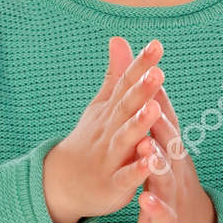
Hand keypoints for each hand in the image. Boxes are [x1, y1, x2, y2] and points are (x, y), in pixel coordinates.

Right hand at [42, 36, 166, 222]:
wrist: (64, 183)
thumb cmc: (91, 139)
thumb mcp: (102, 105)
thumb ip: (116, 75)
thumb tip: (119, 38)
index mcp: (111, 110)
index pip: (126, 83)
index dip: (141, 65)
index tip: (157, 45)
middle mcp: (110, 130)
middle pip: (126, 107)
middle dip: (142, 90)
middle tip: (158, 72)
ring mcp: (110, 157)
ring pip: (125, 139)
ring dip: (139, 125)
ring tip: (154, 109)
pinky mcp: (113, 184)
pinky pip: (126, 177)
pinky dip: (137, 170)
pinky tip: (151, 162)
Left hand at [134, 83, 216, 222]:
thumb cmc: (171, 185)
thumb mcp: (165, 151)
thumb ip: (157, 119)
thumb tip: (152, 84)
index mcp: (172, 149)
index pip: (165, 117)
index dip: (157, 94)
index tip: (149, 67)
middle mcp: (176, 167)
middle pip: (168, 140)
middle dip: (159, 120)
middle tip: (149, 100)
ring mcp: (173, 194)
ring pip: (166, 175)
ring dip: (157, 161)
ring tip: (146, 146)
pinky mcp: (166, 220)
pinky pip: (161, 212)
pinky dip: (154, 205)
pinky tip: (144, 200)